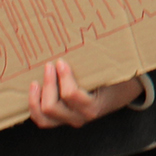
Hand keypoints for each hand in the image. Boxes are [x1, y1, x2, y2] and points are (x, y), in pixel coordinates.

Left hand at [27, 60, 141, 127]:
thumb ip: (102, 61)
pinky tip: (34, 92)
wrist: (121, 94)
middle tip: (49, 66)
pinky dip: (34, 107)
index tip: (61, 62)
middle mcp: (79, 117)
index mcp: (93, 106)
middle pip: (52, 107)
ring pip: (43, 118)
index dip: (63, 77)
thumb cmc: (116, 79)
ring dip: (35, 99)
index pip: (71, 95)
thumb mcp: (113, 71)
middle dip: (48, 84)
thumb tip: (98, 35)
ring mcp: (69, 120)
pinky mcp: (61, 119)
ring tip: (34, 83)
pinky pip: (42, 120)